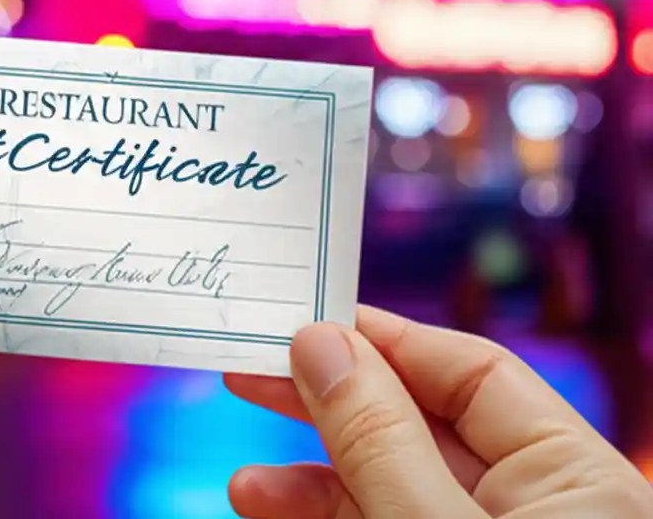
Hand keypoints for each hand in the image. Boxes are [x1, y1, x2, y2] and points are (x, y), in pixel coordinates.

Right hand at [224, 306, 652, 517]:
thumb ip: (380, 441)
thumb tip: (321, 340)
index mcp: (575, 479)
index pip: (471, 373)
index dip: (381, 340)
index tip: (299, 322)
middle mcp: (536, 508)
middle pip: (419, 425)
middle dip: (329, 403)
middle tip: (247, 372)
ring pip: (390, 485)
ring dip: (311, 477)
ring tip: (247, 483)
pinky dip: (324, 514)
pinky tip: (267, 506)